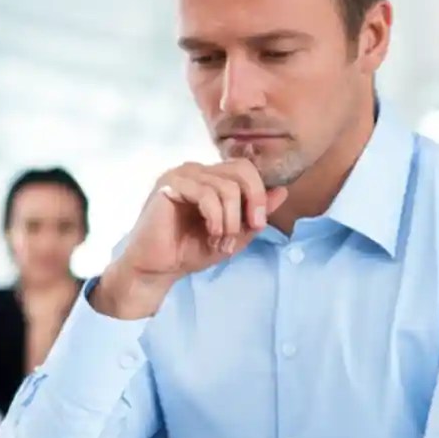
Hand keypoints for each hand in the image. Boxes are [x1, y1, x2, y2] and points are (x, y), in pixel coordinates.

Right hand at [93, 160, 289, 318]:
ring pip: (227, 186)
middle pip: (242, 169)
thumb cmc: (189, 251)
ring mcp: (182, 174)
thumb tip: (282, 191)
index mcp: (211, 178)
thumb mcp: (233, 234)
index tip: (258, 224)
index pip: (246, 169)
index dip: (259, 194)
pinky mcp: (169, 185)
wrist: (156, 268)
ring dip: (230, 220)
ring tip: (221, 241)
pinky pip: (206, 194)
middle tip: (251, 228)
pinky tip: (211, 233)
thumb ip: (255, 214)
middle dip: (252, 202)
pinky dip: (216, 217)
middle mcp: (197, 170)